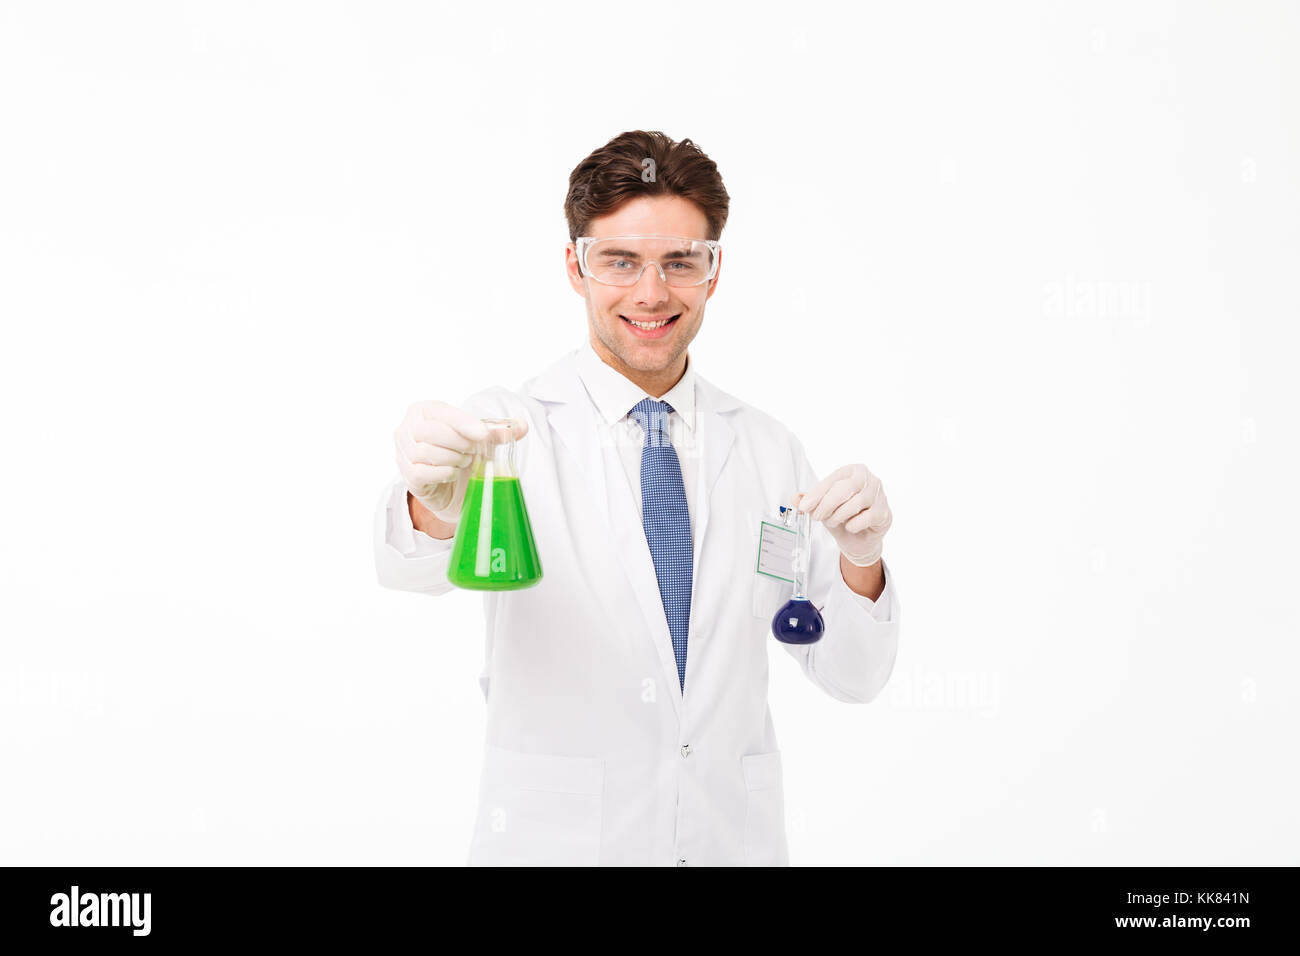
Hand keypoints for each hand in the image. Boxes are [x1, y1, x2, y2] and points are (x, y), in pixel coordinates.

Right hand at [393, 401, 527, 522]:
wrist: (453, 488)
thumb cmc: (463, 453)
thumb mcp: (482, 440)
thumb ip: (500, 431)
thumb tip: (522, 426)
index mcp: (423, 410)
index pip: (440, 412)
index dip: (463, 422)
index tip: (484, 434)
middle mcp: (407, 429)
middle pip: (431, 431)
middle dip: (459, 442)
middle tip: (474, 451)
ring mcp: (403, 453)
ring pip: (426, 452)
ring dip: (453, 458)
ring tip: (464, 461)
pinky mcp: (408, 476)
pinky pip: (422, 472)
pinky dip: (443, 473)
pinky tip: (453, 473)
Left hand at [792, 463, 891, 567]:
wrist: (861, 538)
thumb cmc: (842, 516)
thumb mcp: (823, 507)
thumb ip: (809, 501)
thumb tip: (795, 498)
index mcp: (851, 471)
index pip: (832, 480)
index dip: (816, 494)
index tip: (804, 506)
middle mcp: (868, 479)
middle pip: (844, 489)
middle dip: (826, 504)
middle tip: (816, 516)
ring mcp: (879, 495)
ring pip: (854, 504)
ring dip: (838, 516)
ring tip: (832, 522)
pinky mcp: (884, 512)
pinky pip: (865, 518)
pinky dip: (853, 525)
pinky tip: (850, 527)